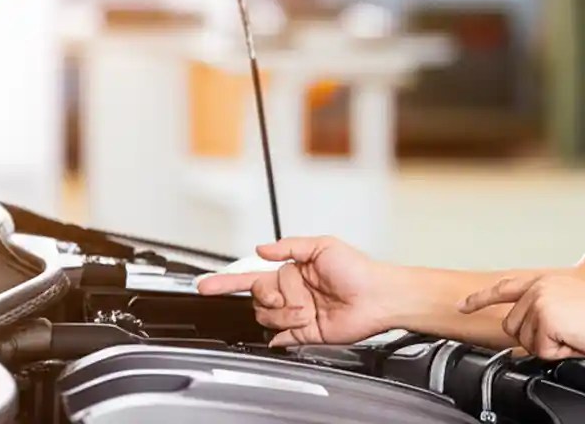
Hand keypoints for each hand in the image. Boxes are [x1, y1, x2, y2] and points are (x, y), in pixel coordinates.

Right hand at [196, 236, 391, 346]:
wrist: (378, 297)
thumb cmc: (358, 269)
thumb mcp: (324, 246)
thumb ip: (290, 246)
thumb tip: (261, 248)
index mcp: (292, 271)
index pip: (251, 276)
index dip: (226, 281)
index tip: (205, 285)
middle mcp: (291, 293)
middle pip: (258, 297)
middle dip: (275, 295)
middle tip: (298, 294)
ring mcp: (296, 314)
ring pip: (267, 317)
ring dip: (288, 311)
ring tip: (311, 308)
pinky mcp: (304, 333)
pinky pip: (281, 337)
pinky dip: (285, 333)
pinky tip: (297, 325)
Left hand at [457, 275, 584, 359]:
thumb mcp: (569, 309)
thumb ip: (541, 317)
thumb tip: (518, 343)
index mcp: (545, 281)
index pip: (504, 287)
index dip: (480, 298)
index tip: (462, 305)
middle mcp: (539, 287)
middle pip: (513, 328)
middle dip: (536, 339)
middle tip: (567, 334)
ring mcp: (540, 301)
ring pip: (526, 342)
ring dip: (550, 346)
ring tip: (575, 334)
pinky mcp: (545, 317)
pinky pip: (541, 351)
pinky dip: (559, 352)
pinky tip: (576, 339)